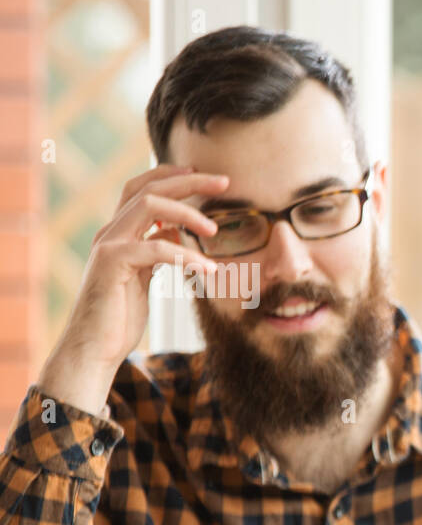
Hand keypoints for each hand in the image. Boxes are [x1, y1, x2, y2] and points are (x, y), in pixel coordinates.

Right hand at [39, 165, 228, 414]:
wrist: (95, 348)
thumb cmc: (120, 316)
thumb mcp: (144, 277)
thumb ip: (155, 253)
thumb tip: (174, 233)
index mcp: (119, 233)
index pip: (141, 188)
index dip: (171, 176)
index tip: (203, 175)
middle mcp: (111, 232)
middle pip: (147, 188)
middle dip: (188, 180)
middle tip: (224, 182)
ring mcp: (109, 245)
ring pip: (148, 206)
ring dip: (187, 212)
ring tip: (215, 229)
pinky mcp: (113, 264)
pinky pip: (155, 248)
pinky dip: (186, 255)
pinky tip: (208, 270)